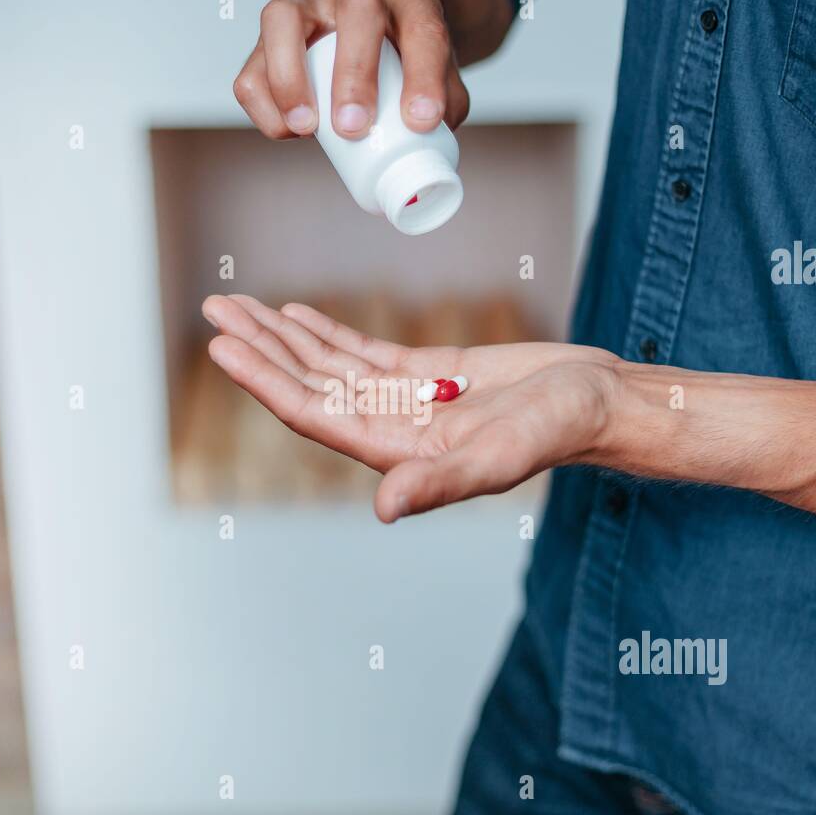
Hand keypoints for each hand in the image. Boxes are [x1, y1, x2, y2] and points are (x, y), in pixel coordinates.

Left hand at [202, 294, 621, 520]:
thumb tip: (385, 509)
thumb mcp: (502, 455)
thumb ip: (441, 482)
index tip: (224, 349)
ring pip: (329, 364)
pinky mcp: (428, 371)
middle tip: (216, 310)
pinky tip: (296, 313)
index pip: (313, 413)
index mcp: (398, 451)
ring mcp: (406, 398)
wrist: (599, 401)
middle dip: (261, 347)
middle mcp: (391, 427)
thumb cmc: (560, 430)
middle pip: (309, 384)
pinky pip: (364, 351)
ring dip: (284, 335)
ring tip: (238, 305)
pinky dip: (327, 331)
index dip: (266, 380)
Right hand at [234, 0, 469, 139]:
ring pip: (283, 19)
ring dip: (289, 77)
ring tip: (305, 127)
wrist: (379, 29)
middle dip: (354, 72)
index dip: (424, 75)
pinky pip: (252, 66)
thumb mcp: (442, 77)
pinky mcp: (271, 39)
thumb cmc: (408, 57)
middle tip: (353, 127)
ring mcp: (308, 8)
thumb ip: (444, 106)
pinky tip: (286, 131)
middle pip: (357, 8)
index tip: (422, 121)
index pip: (423, 28)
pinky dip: (263, 103)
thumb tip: (426, 152)